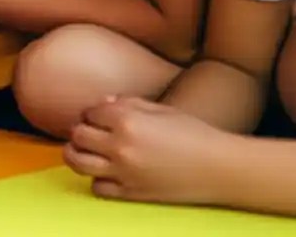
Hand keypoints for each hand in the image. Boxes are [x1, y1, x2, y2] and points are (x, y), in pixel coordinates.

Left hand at [63, 96, 233, 204]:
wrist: (219, 168)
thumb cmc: (194, 134)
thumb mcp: (162, 110)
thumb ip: (129, 104)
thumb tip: (103, 103)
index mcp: (128, 120)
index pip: (90, 112)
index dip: (92, 113)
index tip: (99, 116)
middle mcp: (121, 145)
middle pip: (78, 135)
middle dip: (80, 131)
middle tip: (89, 132)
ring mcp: (124, 171)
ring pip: (77, 162)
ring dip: (76, 154)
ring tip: (83, 151)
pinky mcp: (130, 193)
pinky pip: (97, 187)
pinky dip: (97, 179)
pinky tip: (106, 173)